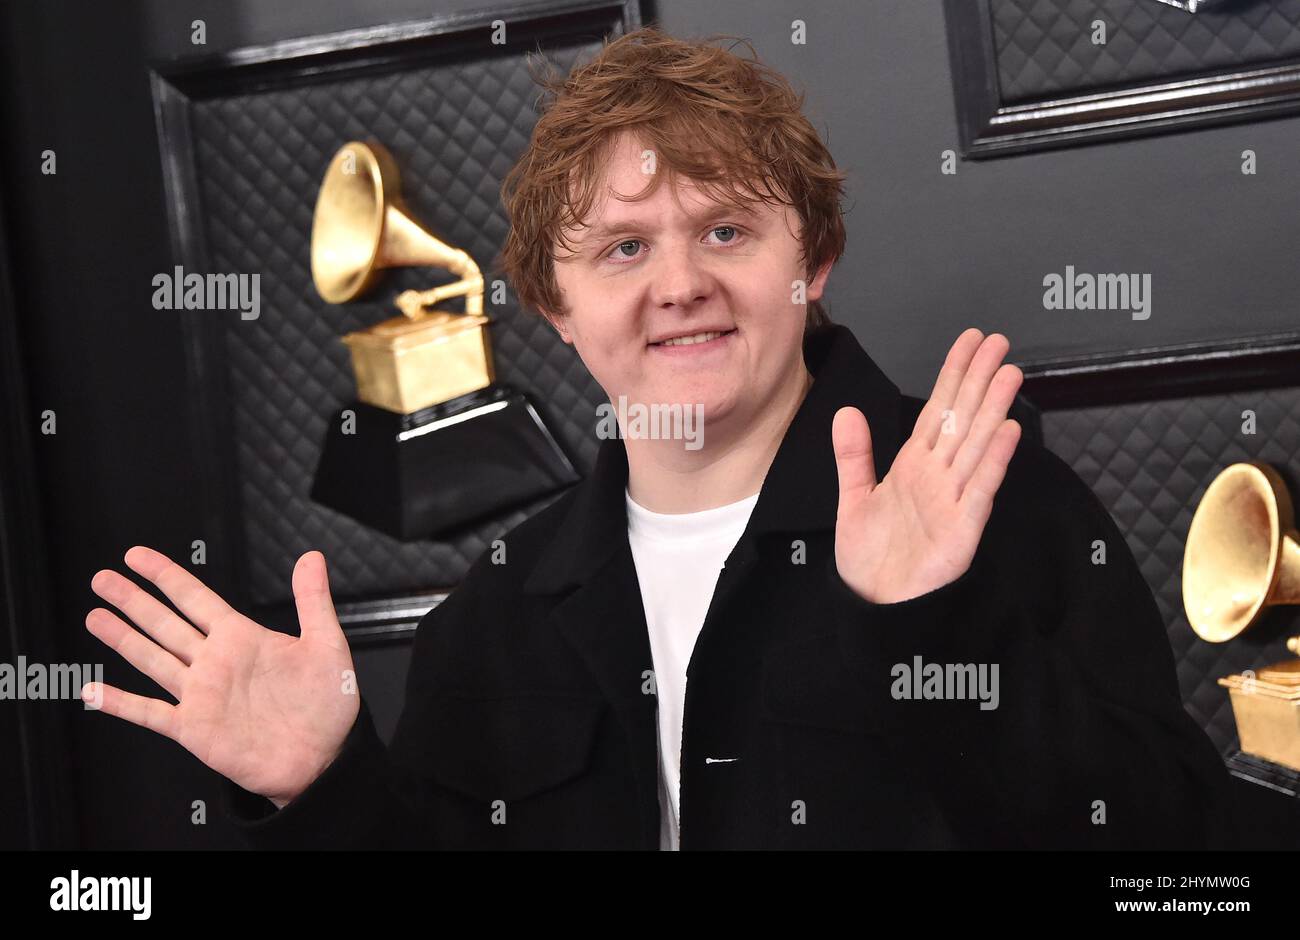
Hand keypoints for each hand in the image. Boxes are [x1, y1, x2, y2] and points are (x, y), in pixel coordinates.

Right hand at [83, 547, 358, 807]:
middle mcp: (215, 662)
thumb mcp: (326, 645)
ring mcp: (201, 695)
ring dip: (123, 639)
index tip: (137, 556)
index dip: (165, 576)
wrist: (325, 758)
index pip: (195, 598)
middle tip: (102, 578)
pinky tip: (94, 691)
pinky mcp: (194, 729)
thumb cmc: (328, 704)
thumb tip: (312, 557)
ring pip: (152, 659)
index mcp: (241, 638)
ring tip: (95, 616)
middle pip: (164, 623)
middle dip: (133, 600)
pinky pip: (151, 713)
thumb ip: (313, 600)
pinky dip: (121, 703)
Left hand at [832, 329, 1022, 603]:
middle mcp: (938, 477)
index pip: (937, 410)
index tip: (970, 341)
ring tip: (1009, 373)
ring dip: (993, 410)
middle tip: (999, 341)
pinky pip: (979, 490)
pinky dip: (992, 462)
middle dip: (980, 380)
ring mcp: (954, 500)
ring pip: (976, 445)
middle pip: (963, 419)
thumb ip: (854, 456)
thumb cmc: (870, 557)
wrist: (875, 605)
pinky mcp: (963, 530)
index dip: (954, 375)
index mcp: (914, 466)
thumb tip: (847, 411)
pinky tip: (1007, 432)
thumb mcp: (854, 499)